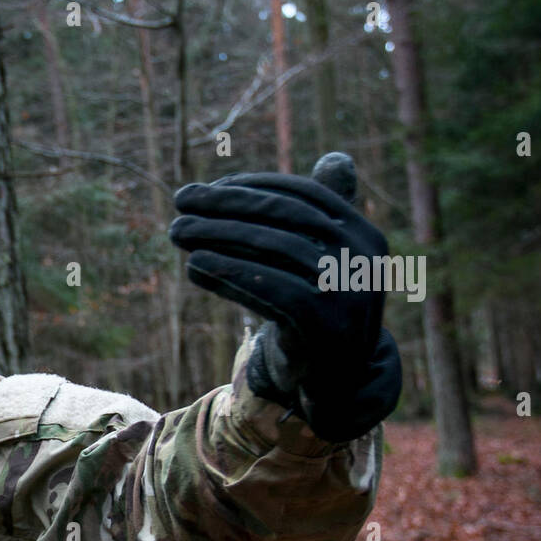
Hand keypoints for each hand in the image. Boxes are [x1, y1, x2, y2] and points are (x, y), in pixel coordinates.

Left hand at [168, 153, 400, 441]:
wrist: (336, 383)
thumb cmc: (319, 313)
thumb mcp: (324, 261)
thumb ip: (321, 217)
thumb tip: (336, 157)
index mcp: (363, 233)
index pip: (302, 195)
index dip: (251, 186)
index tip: (208, 186)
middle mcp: (362, 259)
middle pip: (284, 216)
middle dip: (226, 204)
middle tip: (179, 200)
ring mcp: (348, 293)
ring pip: (273, 249)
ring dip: (218, 234)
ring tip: (176, 230)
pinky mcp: (325, 325)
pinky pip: (270, 290)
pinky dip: (230, 273)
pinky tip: (194, 265)